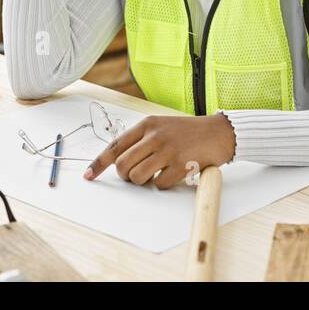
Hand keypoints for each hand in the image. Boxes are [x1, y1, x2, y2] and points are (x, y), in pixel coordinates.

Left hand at [84, 114, 236, 189]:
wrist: (219, 133)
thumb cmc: (188, 132)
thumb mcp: (162, 126)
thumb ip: (141, 140)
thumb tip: (119, 162)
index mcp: (147, 124)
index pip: (115, 146)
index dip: (99, 163)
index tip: (88, 175)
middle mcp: (155, 136)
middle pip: (123, 165)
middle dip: (125, 176)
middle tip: (135, 175)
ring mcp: (167, 150)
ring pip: (138, 177)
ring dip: (144, 181)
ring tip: (156, 173)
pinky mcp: (180, 165)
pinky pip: (159, 185)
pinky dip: (162, 184)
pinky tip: (173, 173)